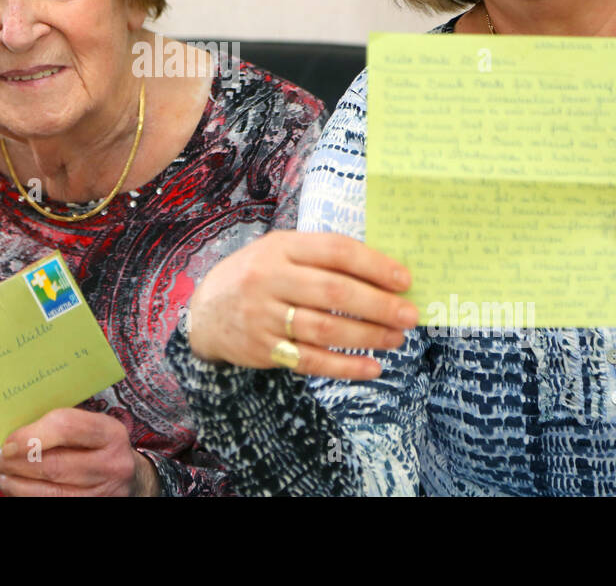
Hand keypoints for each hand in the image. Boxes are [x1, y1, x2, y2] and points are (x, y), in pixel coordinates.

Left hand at [0, 408, 157, 495]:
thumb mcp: (94, 427)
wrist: (134, 481)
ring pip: (49, 492)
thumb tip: (13, 425)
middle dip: (14, 462)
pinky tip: (12, 485)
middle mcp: (110, 466)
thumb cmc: (102, 446)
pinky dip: (25, 495)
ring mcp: (101, 494)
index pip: (67, 428)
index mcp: (110, 434)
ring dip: (14, 483)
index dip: (31, 435)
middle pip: (53, 465)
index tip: (6, 440)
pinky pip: (50, 504)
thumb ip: (62, 424)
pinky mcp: (90, 509)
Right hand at [187, 230, 415, 378]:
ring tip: (396, 338)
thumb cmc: (257, 275)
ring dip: (368, 336)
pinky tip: (372, 368)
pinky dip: (345, 367)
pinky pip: (310, 361)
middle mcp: (269, 279)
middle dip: (378, 305)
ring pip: (325, 330)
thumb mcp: (280, 252)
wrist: (206, 311)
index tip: (404, 280)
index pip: (335, 251)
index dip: (374, 265)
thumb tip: (383, 273)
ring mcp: (264, 316)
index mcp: (280, 247)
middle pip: (333, 292)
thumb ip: (321, 257)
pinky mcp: (263, 349)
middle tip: (410, 315)